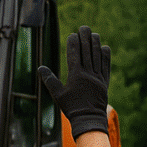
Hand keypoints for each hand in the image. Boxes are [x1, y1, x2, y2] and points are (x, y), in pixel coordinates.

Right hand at [38, 25, 110, 139]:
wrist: (89, 119)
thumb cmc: (71, 108)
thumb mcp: (57, 95)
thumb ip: (49, 80)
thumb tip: (40, 68)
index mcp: (75, 75)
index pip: (74, 54)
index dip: (73, 43)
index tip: (72, 34)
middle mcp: (88, 74)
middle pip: (87, 51)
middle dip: (85, 38)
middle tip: (84, 27)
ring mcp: (98, 77)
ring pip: (97, 56)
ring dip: (96, 44)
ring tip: (94, 34)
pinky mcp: (104, 82)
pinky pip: (106, 66)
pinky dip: (105, 56)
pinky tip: (104, 47)